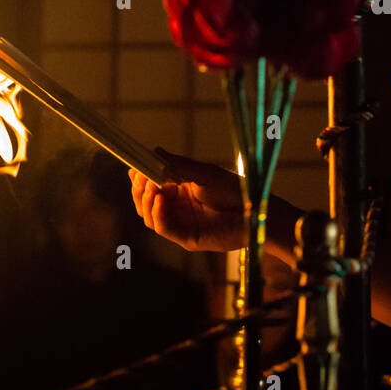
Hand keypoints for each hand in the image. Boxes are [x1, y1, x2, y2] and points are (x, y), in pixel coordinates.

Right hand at [129, 149, 245, 251]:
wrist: (256, 211)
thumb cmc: (235, 190)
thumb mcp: (205, 173)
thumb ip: (180, 165)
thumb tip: (155, 152)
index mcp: (181, 191)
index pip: (151, 186)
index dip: (140, 178)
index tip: (134, 167)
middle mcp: (178, 208)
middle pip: (146, 202)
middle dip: (139, 189)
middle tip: (140, 177)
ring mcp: (182, 223)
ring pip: (150, 216)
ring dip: (145, 200)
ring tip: (151, 185)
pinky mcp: (187, 237)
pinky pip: (163, 228)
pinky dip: (156, 213)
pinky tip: (159, 198)